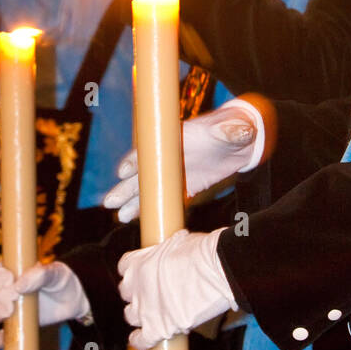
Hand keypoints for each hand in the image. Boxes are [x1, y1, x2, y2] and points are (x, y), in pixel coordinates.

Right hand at [0, 260, 90, 349]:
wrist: (72, 301)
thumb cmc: (61, 281)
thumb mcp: (55, 273)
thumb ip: (39, 275)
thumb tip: (18, 286)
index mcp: (13, 272)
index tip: (9, 279)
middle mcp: (8, 290)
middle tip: (14, 297)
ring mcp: (11, 309)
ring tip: (10, 312)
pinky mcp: (17, 326)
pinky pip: (2, 336)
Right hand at [103, 98, 264, 221]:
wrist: (241, 143)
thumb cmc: (234, 130)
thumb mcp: (234, 130)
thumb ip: (233, 132)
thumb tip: (238, 132)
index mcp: (174, 139)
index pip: (149, 149)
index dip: (136, 160)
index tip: (123, 172)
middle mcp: (168, 156)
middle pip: (142, 173)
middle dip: (125, 188)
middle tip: (109, 203)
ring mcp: (174, 173)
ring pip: (148, 189)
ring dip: (132, 202)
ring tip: (120, 216)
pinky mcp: (184, 187)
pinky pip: (163, 198)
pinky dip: (150, 208)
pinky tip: (136, 220)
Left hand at [117, 227, 235, 349]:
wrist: (218, 269)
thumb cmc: (202, 253)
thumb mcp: (178, 242)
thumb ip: (168, 251)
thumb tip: (176, 250)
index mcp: (140, 262)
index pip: (124, 267)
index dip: (135, 272)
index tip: (143, 274)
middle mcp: (137, 286)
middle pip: (126, 293)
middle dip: (138, 294)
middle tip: (152, 294)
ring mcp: (146, 309)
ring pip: (131, 316)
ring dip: (141, 315)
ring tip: (154, 314)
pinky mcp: (157, 329)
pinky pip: (140, 340)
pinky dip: (140, 341)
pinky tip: (143, 339)